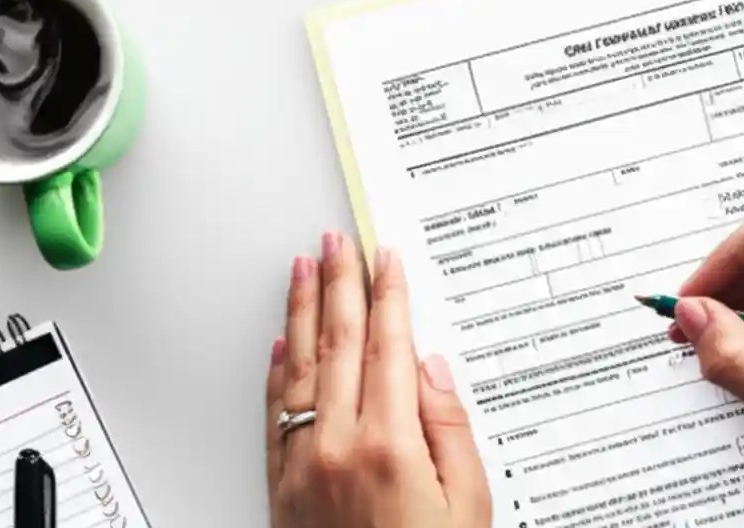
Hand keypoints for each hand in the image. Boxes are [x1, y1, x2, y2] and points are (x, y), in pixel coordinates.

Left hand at [265, 232, 491, 527]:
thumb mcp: (469, 506)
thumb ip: (449, 429)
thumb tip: (429, 368)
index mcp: (390, 444)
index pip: (387, 347)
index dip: (388, 295)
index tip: (388, 258)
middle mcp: (338, 446)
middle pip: (339, 345)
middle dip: (340, 285)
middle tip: (338, 242)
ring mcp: (303, 465)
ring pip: (299, 369)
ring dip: (302, 312)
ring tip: (303, 269)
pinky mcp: (281, 488)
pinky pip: (274, 414)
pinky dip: (276, 371)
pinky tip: (281, 343)